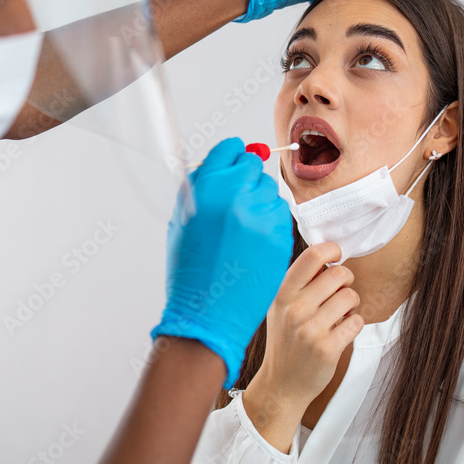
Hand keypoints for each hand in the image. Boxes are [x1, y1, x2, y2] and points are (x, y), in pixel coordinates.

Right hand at [152, 137, 293, 388]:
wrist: (206, 313)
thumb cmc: (190, 270)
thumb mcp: (182, 221)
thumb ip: (201, 188)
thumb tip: (221, 162)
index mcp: (205, 188)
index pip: (230, 149)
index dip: (231, 157)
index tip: (234, 165)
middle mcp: (234, 197)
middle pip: (252, 167)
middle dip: (245, 181)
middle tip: (235, 205)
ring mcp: (260, 218)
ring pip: (269, 192)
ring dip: (259, 203)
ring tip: (242, 231)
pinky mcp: (280, 238)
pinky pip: (281, 216)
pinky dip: (271, 224)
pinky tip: (255, 244)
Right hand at [249, 243, 363, 410]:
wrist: (282, 384)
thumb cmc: (285, 343)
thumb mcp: (280, 309)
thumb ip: (298, 285)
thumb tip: (326, 259)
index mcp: (283, 295)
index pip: (311, 257)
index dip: (331, 250)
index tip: (336, 255)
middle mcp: (295, 309)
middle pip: (338, 274)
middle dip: (346, 279)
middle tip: (342, 290)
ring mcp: (311, 329)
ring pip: (350, 297)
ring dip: (352, 303)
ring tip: (341, 313)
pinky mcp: (328, 347)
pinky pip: (356, 321)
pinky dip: (354, 323)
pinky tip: (343, 330)